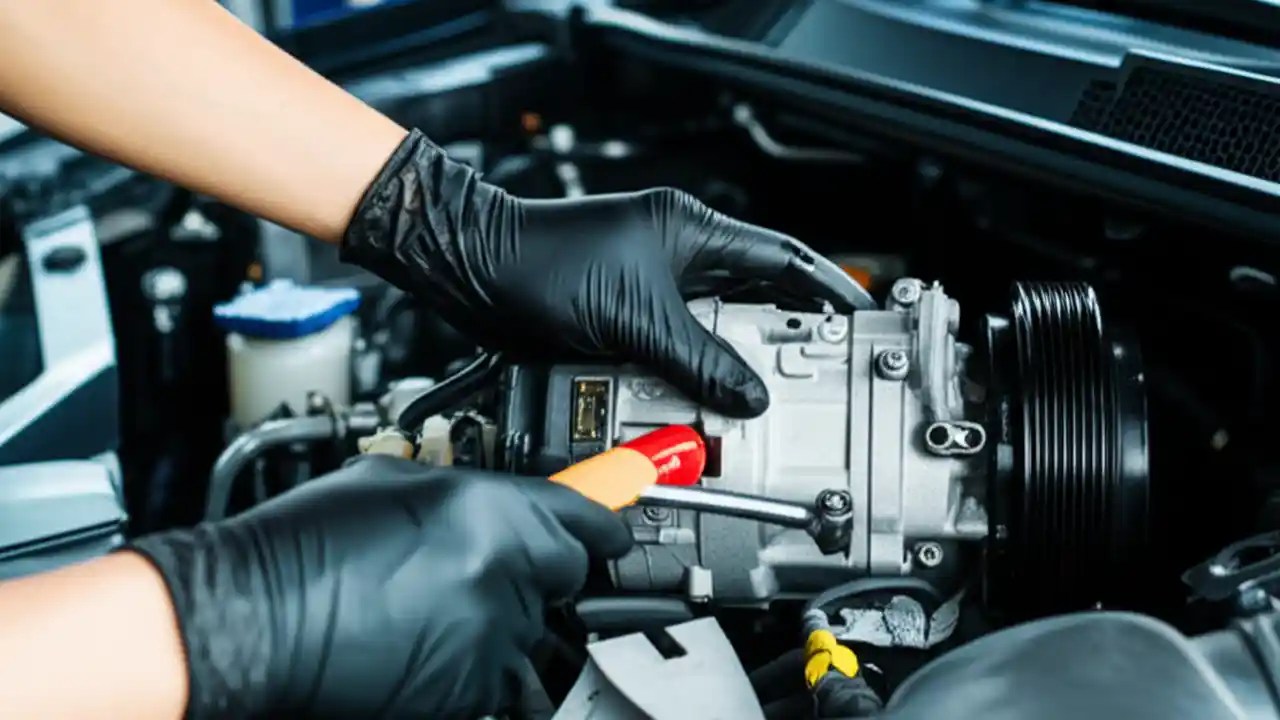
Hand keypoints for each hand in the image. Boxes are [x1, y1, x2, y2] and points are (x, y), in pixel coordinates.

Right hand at [128, 456, 632, 719]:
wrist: (255, 622)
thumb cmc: (304, 545)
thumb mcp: (393, 483)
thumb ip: (468, 493)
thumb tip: (498, 501)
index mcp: (491, 514)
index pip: (590, 519)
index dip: (603, 519)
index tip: (614, 521)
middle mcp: (504, 577)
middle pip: (571, 577)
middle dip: (549, 571)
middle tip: (506, 566)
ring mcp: (490, 642)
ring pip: (542, 634)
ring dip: (516, 621)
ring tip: (455, 609)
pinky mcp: (470, 694)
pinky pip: (505, 680)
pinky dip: (485, 665)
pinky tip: (436, 645)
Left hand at [341, 129, 871, 417]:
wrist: (474, 273)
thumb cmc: (544, 265)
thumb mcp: (637, 319)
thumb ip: (700, 360)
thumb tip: (748, 395)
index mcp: (691, 231)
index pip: (781, 260)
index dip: (824, 292)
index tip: (855, 318)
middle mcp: (677, 253)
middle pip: (751, 301)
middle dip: (781, 340)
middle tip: (814, 376)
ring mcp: (650, 284)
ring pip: (712, 331)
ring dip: (730, 366)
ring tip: (760, 399)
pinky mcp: (623, 315)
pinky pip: (673, 349)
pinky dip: (688, 376)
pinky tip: (700, 402)